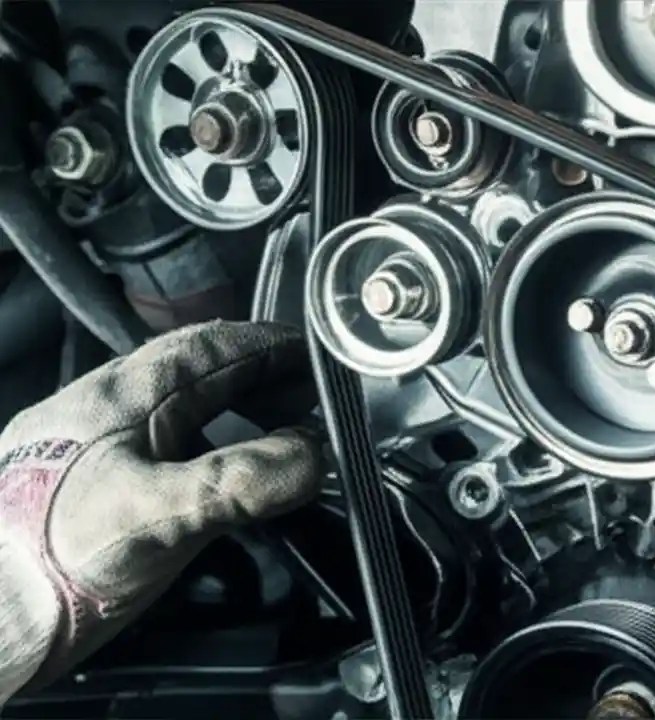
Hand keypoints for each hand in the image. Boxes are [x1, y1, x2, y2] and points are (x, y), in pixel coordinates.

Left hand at [0, 321, 321, 688]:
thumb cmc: (55, 559)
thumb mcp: (161, 516)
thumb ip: (240, 481)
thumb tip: (310, 453)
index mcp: (124, 395)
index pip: (215, 345)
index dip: (276, 347)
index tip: (320, 360)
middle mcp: (104, 404)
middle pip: (197, 367)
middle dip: (260, 376)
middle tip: (307, 400)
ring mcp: (89, 439)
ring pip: (176, 403)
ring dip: (231, 409)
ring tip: (272, 435)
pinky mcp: (80, 477)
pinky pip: (158, 439)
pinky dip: (203, 443)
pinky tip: (211, 476)